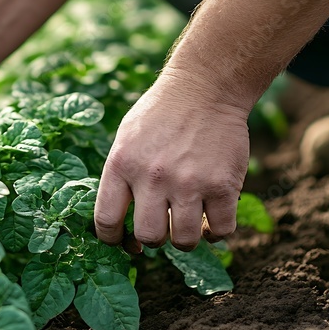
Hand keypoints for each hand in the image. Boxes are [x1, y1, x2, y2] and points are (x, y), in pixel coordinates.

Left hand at [94, 70, 249, 250]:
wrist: (206, 88)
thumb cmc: (161, 114)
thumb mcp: (125, 139)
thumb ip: (119, 177)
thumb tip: (116, 224)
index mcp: (121, 164)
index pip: (107, 221)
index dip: (114, 239)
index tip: (124, 241)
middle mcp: (152, 177)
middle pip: (148, 237)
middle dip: (154, 239)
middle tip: (162, 227)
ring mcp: (189, 182)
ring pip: (183, 241)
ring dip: (184, 238)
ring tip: (187, 224)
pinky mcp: (222, 185)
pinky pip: (220, 230)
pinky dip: (215, 232)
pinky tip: (210, 220)